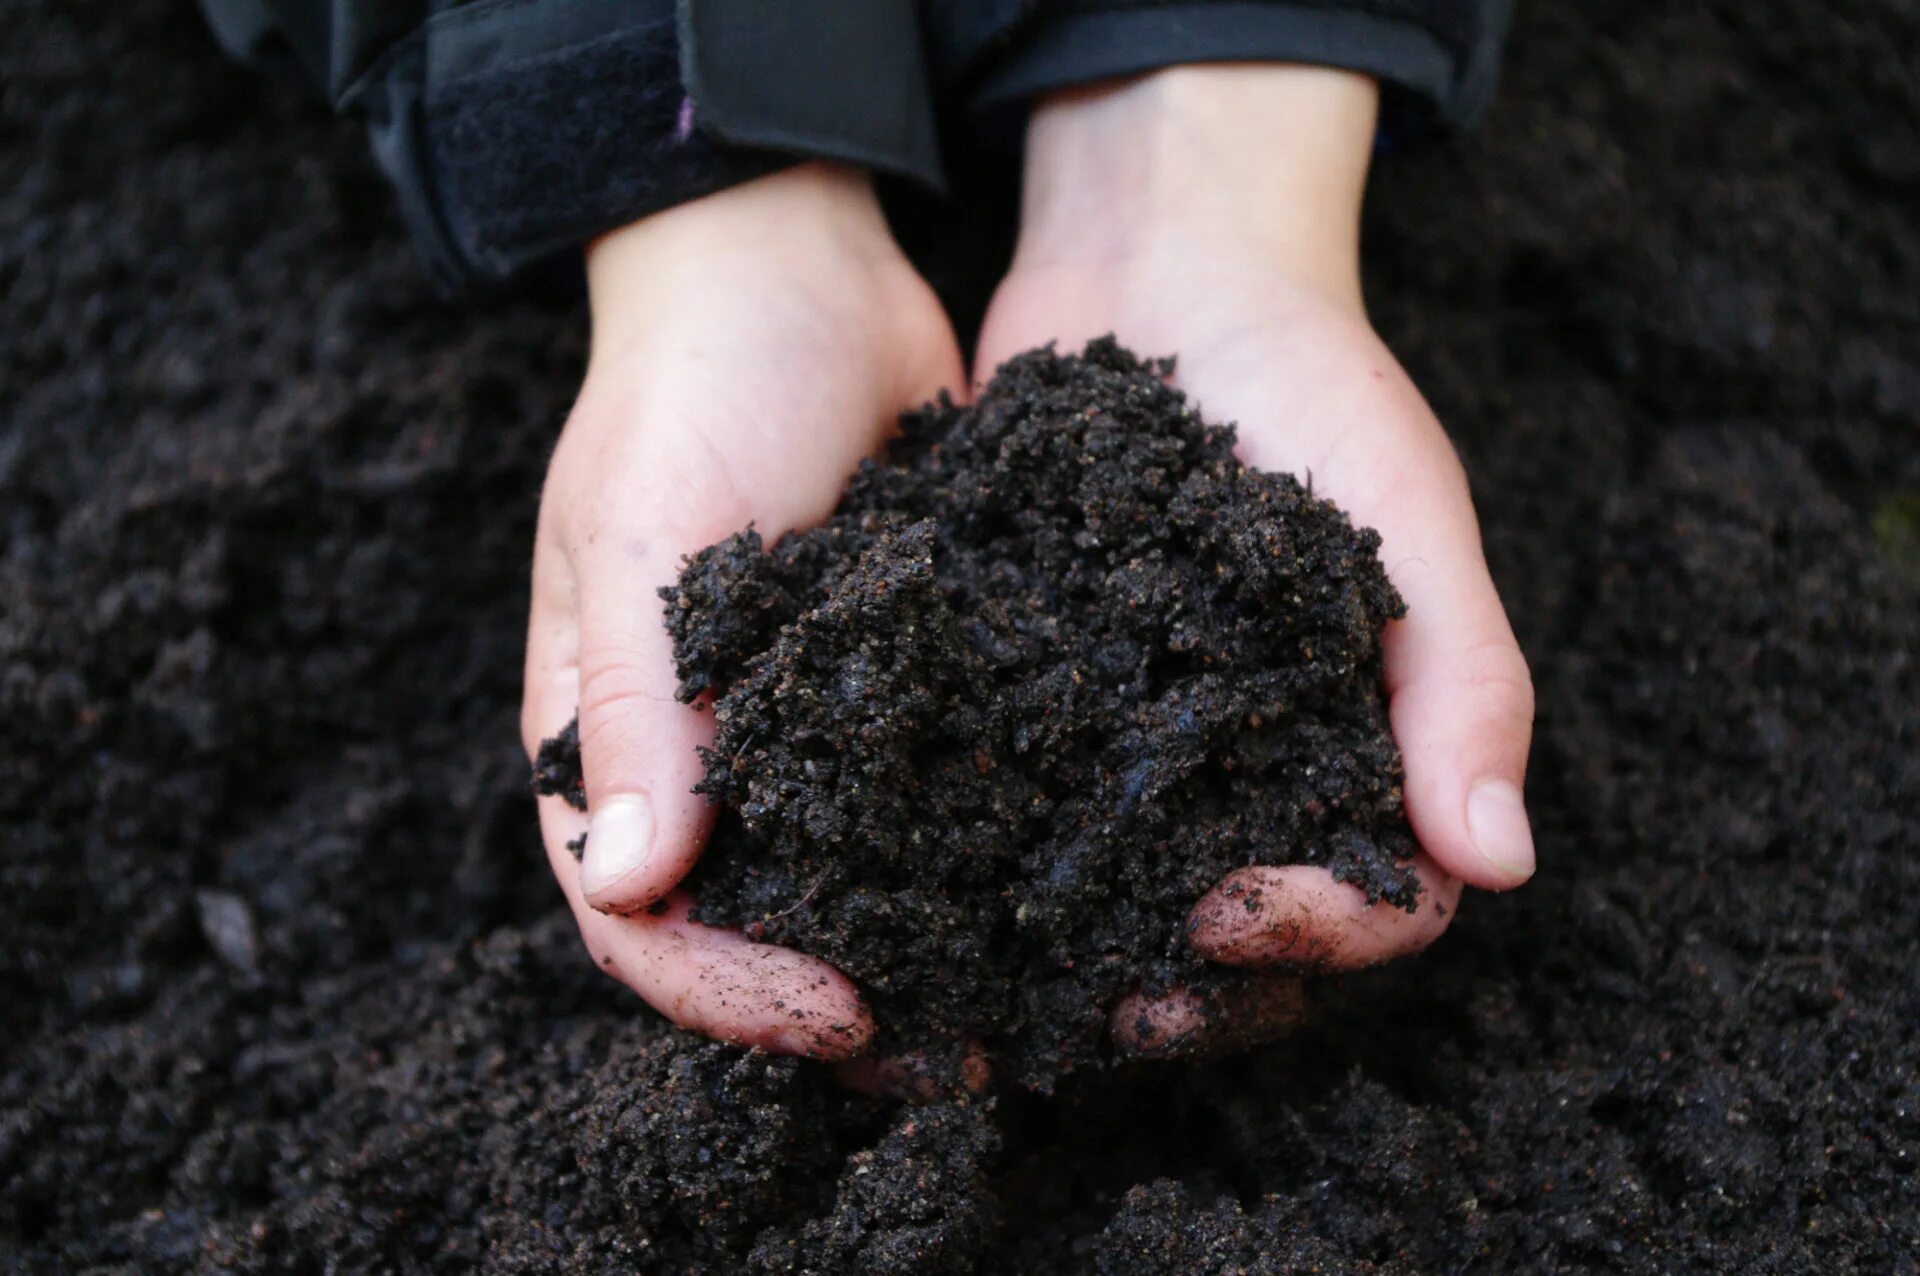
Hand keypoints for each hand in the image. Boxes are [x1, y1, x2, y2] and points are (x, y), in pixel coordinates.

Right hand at [522, 164, 963, 1057]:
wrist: (796, 270)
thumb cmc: (686, 386)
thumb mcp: (638, 530)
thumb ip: (638, 701)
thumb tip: (633, 886)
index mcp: (613, 748)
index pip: (644, 928)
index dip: (730, 994)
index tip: (841, 1012)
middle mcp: (712, 767)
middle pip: (763, 938)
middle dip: (853, 1009)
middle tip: (969, 1047)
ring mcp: (814, 734)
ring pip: (866, 889)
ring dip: (940, 955)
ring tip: (1041, 999)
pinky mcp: (909, 691)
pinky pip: (943, 798)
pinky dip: (996, 854)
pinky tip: (1083, 879)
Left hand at [975, 66, 1536, 1055]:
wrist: (1163, 266)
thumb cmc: (1313, 382)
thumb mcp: (1408, 511)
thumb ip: (1462, 679)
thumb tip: (1498, 864)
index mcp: (1360, 742)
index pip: (1377, 893)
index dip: (1321, 932)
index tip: (1238, 916)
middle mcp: (1249, 764)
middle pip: (1241, 926)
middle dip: (1186, 983)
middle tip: (1104, 1012)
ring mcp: (1135, 737)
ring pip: (1119, 890)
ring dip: (1073, 952)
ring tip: (998, 993)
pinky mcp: (1033, 692)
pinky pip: (1015, 793)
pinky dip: (979, 846)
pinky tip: (915, 879)